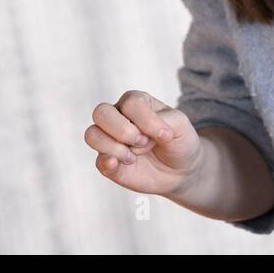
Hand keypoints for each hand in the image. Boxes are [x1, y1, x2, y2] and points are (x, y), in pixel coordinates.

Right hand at [85, 89, 202, 197]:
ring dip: (115, 148)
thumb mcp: (180, 125)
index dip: (147, 121)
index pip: (130, 103)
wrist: (181, 170)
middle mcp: (118, 117)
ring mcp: (110, 140)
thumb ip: (164, 122)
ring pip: (92, 135)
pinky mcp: (108, 163)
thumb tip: (142, 136)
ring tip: (134, 157)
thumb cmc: (178, 140)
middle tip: (143, 142)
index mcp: (135, 102)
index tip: (164, 135)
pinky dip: (109, 162)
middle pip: (101, 112)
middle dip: (123, 131)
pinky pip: (97, 160)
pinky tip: (125, 163)